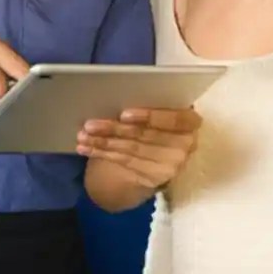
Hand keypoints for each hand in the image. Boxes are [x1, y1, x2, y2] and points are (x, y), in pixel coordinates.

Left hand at [77, 108, 201, 189]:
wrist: (161, 153)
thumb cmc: (157, 122)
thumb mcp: (160, 112)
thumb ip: (148, 104)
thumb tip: (114, 95)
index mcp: (190, 121)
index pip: (174, 120)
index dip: (149, 117)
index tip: (124, 114)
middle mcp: (186, 145)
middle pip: (145, 135)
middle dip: (114, 129)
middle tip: (89, 125)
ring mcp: (171, 165)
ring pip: (131, 150)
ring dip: (103, 143)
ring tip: (82, 136)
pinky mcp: (155, 178)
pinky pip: (124, 162)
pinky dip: (102, 153)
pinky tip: (86, 148)